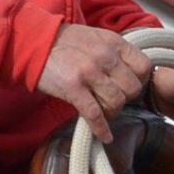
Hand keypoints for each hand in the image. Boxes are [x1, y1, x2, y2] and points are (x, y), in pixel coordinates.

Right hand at [36, 25, 152, 142]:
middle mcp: (105, 56)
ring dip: (112, 112)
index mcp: (114, 42)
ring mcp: (88, 72)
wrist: (29, 42)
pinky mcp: (72, 88)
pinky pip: (95, 114)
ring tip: (104, 111)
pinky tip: (105, 136)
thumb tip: (134, 74)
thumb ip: (116, 53)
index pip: (144, 67)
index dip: (142, 80)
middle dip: (127, 98)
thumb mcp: (96, 38)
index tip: (132, 86)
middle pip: (133, 89)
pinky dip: (101, 129)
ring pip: (116, 102)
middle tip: (115, 99)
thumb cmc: (64, 42)